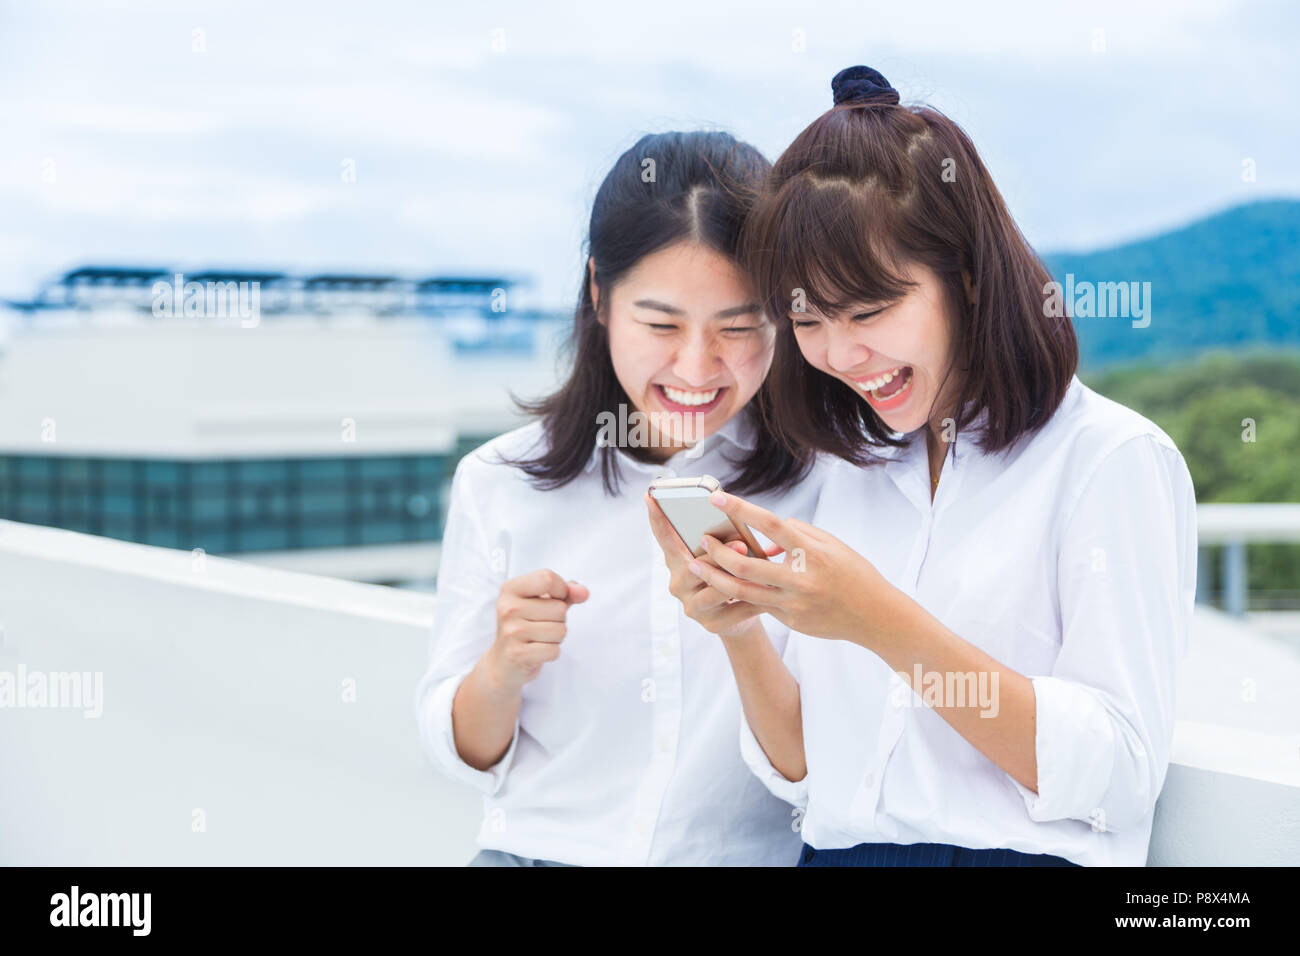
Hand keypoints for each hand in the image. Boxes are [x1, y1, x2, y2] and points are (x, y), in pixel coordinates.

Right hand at [486, 569, 589, 691]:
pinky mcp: (518, 654)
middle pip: (559, 608)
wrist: (502, 662)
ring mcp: (511, 631)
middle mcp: (508, 608)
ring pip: (560, 631)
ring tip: (537, 639)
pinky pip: (554, 650)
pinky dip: (551, 653)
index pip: (547, 578)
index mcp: (510, 590)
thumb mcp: (542, 603)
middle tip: (539, 627)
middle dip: (559, 620)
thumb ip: (566, 592)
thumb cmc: (526, 627)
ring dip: (556, 638)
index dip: (561, 590)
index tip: (555, 599)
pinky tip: (536, 652)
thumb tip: (584, 592)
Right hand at [644, 492, 778, 637]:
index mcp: (677, 561)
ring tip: (759, 573)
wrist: (739, 618)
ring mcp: (692, 606)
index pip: (664, 537)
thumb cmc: (730, 576)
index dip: (656, 518)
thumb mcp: (721, 557)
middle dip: (719, 555)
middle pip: (694, 565)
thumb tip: (736, 537)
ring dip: (738, 580)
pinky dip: (753, 601)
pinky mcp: (711, 624)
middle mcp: (678, 583)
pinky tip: (770, 596)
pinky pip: (734, 610)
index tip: (650, 495)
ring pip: (714, 590)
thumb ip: (720, 544)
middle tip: (743, 545)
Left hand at [686, 491, 903, 644]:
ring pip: (742, 591)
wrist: (875, 617)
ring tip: (697, 565)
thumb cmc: (854, 573)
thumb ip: (800, 532)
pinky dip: (739, 593)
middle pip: (746, 565)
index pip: (770, 525)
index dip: (741, 510)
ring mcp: (793, 603)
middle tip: (701, 539)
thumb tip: (772, 523)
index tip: (717, 497)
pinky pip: (758, 604)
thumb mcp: (833, 544)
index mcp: (812, 552)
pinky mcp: (790, 620)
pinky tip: (721, 584)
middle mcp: (800, 579)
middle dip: (718, 552)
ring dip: (715, 577)